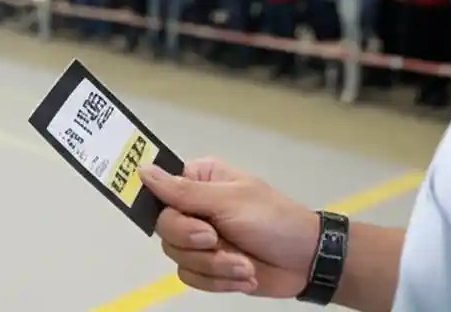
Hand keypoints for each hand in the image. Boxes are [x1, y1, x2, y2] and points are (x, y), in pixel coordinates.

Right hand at [140, 159, 318, 297]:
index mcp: (199, 181)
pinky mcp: (208, 267)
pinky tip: (244, 275)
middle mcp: (194, 208)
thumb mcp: (230, 201)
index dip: (163, 206)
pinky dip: (219, 281)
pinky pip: (191, 277)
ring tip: (244, 264)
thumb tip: (142, 170)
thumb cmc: (273, 220)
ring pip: (178, 256)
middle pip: (165, 228)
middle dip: (193, 242)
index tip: (185, 218)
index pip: (159, 189)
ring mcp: (201, 240)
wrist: (307, 261)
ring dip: (215, 265)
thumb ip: (184, 191)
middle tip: (215, 239)